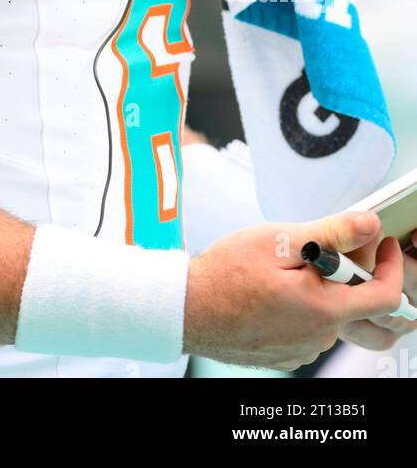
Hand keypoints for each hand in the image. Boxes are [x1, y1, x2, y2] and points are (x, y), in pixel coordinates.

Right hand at [184, 208, 401, 370]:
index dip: (389, 265)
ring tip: (287, 266)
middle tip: (318, 246)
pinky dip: (303, 305)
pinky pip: (310, 326)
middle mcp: (319, 336)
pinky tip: (275, 288)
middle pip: (355, 301)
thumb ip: (331, 233)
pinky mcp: (287, 353)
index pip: (385, 296)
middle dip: (347, 270)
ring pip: (331, 312)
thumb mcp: (279, 240)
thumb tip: (368, 224)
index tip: (381, 244)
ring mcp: (303, 348)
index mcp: (324, 309)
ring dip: (322, 288)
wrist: (188, 310)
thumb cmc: (226, 276)